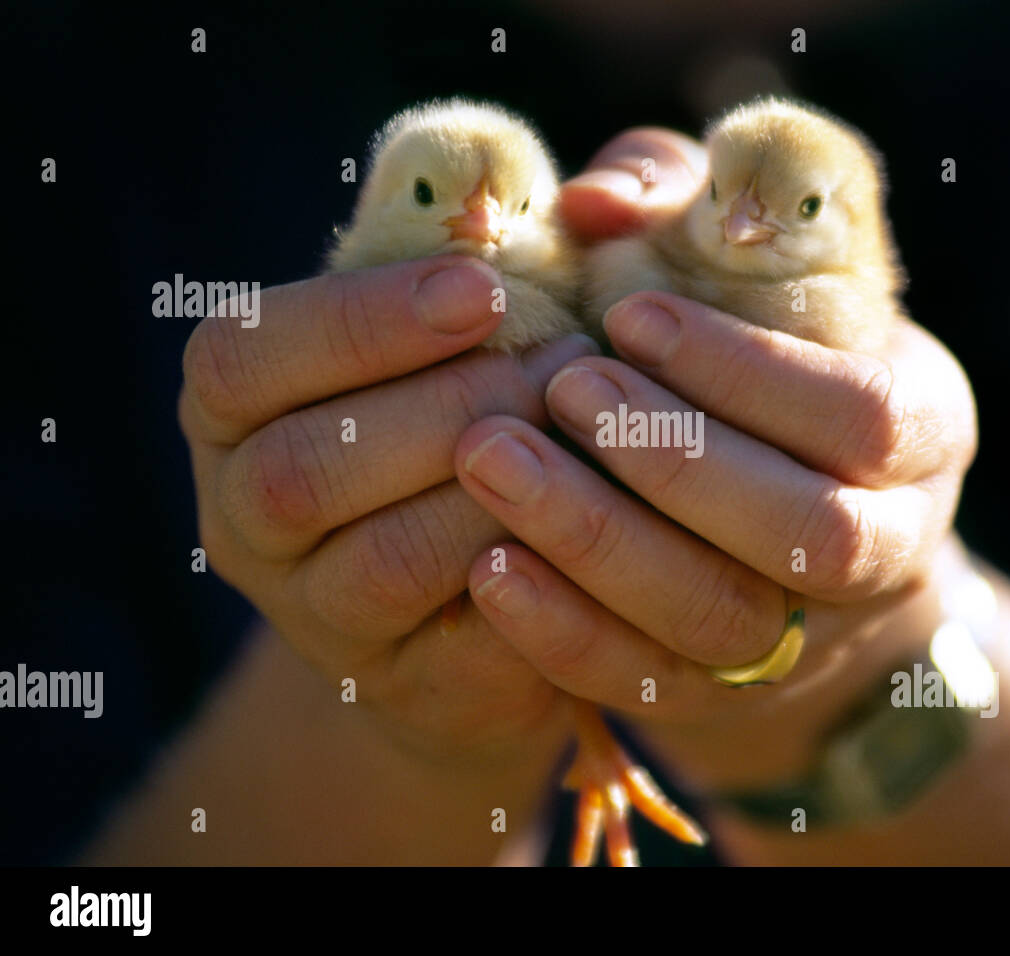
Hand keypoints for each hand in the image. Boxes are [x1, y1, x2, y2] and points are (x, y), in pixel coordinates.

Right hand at [178, 254, 598, 768]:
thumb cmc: (493, 391)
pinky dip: (540, 582)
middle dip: (448, 408)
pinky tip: (601, 521)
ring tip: (591, 436)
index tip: (484, 290)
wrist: (497, 563)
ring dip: (501, 494)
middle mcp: (249, 514)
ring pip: (384, 563)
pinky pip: (464, 648)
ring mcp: (317, 612)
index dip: (360, 320)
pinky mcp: (403, 682)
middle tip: (564, 366)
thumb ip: (545, 226)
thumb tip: (600, 201)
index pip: (245, 356)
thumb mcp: (497, 297)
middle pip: (307, 469)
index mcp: (239, 404)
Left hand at [457, 130, 977, 790]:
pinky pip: (653, 683)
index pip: (861, 411)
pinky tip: (487, 568)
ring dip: (603, 544)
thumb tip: (595, 205)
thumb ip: (681, 203)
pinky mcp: (726, 692)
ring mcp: (810, 632)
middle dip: (675, 460)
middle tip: (560, 389)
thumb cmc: (749, 343)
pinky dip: (568, 633)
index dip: (745, 370)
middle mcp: (890, 541)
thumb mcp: (740, 260)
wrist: (771, 502)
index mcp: (920, 424)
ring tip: (493, 459)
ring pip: (726, 618)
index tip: (629, 316)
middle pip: (808, 531)